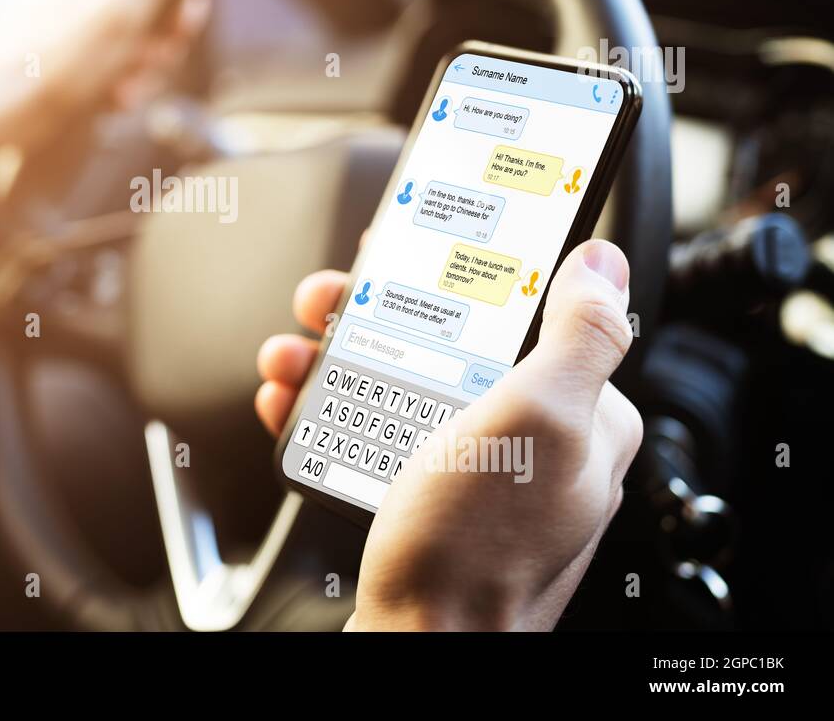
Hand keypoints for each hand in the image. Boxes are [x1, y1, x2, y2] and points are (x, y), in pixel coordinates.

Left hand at [0, 0, 229, 168]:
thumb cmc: (61, 62)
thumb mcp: (127, 10)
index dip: (181, 20)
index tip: (165, 43)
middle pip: (163, 13)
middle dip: (159, 54)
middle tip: (136, 72)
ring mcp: (82, 10)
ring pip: (143, 43)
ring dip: (141, 76)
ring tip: (116, 92)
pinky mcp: (72, 44)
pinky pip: (117, 62)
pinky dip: (119, 85)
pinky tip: (104, 100)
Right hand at [256, 240, 642, 630]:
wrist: (420, 644)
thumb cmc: (476, 552)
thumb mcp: (536, 424)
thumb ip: (579, 338)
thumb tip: (605, 266)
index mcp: (582, 414)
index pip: (526, 311)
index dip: (461, 274)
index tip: (408, 254)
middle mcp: (533, 438)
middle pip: (451, 341)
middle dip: (377, 316)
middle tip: (329, 304)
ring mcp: (477, 468)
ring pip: (403, 381)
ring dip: (336, 359)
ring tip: (293, 356)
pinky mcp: (429, 494)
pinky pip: (379, 431)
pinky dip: (332, 412)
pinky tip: (297, 404)